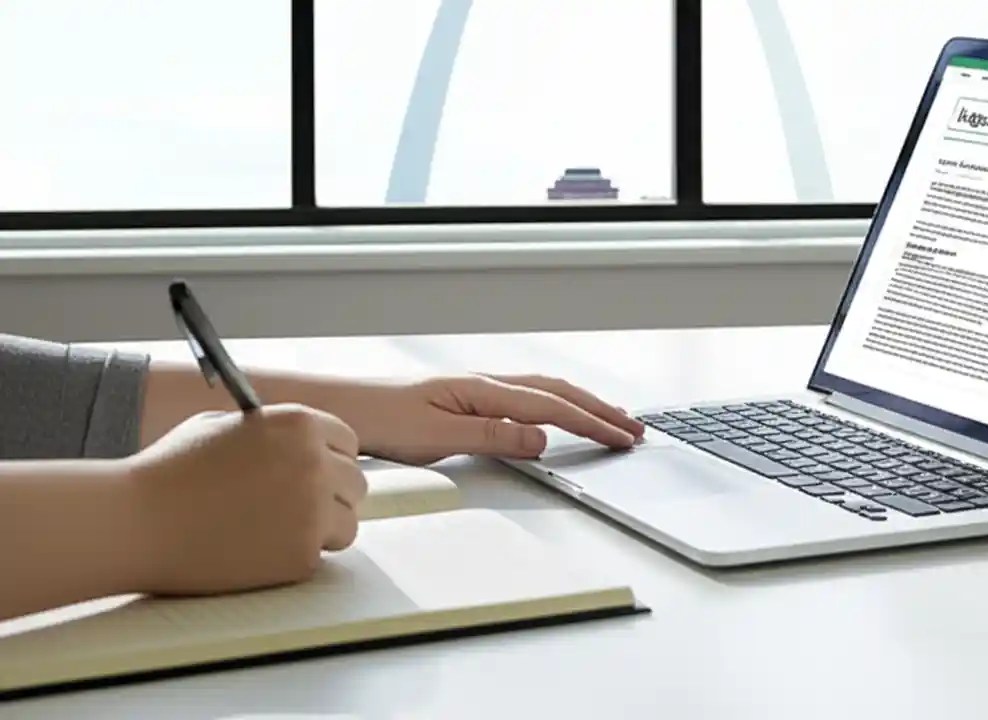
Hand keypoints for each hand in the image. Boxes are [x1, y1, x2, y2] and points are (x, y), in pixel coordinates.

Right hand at [124, 404, 367, 595]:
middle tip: (297, 509)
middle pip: (356, 484)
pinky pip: (320, 556)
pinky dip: (297, 557)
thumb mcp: (221, 427)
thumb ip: (268, 432)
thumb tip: (295, 442)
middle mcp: (315, 463)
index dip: (331, 459)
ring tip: (279, 532)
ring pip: (348, 523)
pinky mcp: (302, 554)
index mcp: (298, 424)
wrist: (135, 523)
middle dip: (331, 495)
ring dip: (323, 529)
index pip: (348, 443)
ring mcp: (312, 510)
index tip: (318, 474)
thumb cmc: (167, 472)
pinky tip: (260, 552)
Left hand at [350, 374, 645, 464]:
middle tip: (634, 429)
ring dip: (581, 405)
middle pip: (557, 392)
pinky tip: (557, 414)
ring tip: (610, 418)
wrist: (340, 407)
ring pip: (544, 390)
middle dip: (600, 410)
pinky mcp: (466, 399)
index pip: (552, 406)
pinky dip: (555, 404)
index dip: (593, 423)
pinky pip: (525, 397)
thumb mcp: (436, 436)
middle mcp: (484, 383)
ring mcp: (476, 389)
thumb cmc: (379, 420)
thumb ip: (492, 436)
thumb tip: (542, 438)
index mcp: (482, 389)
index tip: (623, 438)